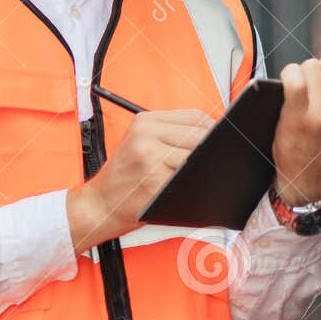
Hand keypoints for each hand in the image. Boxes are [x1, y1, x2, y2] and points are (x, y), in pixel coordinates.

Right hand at [66, 108, 214, 253]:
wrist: (101, 203)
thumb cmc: (124, 177)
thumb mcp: (140, 143)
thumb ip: (171, 134)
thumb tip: (214, 135)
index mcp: (145, 121)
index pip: (194, 116)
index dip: (212, 129)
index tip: (219, 140)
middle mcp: (146, 135)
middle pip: (199, 135)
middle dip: (210, 149)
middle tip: (208, 162)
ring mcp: (150, 156)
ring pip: (197, 156)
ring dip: (202, 167)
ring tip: (192, 175)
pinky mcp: (156, 179)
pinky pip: (188, 177)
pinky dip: (193, 182)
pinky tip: (184, 187)